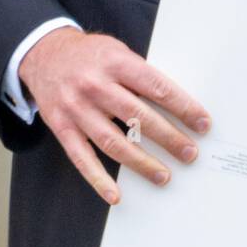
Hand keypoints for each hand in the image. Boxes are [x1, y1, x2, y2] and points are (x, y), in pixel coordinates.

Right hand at [19, 28, 212, 204]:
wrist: (44, 54)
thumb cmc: (91, 54)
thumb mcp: (117, 51)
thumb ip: (140, 74)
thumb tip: (176, 104)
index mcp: (116, 63)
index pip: (156, 87)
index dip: (183, 107)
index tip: (202, 123)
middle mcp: (95, 85)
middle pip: (138, 117)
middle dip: (168, 138)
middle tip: (190, 153)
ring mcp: (76, 108)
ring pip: (113, 142)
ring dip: (141, 162)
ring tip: (164, 175)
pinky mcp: (61, 127)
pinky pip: (82, 158)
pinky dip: (98, 179)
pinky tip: (115, 195)